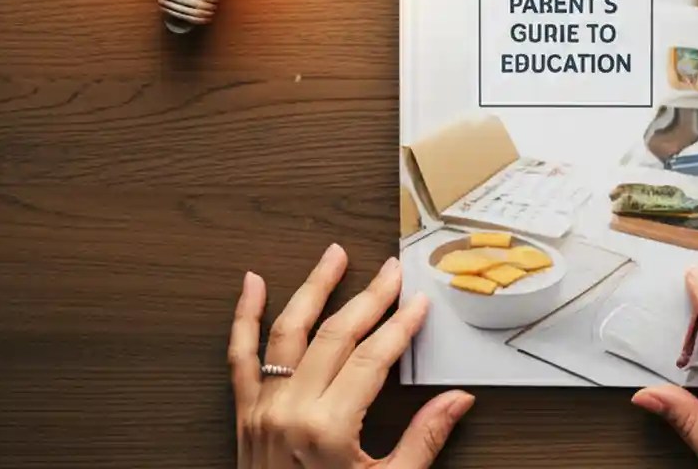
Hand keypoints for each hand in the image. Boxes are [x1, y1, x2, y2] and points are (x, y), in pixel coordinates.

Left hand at [229, 244, 474, 467]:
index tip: (419, 304)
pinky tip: (251, 284)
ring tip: (334, 256)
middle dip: (369, 297)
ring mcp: (263, 409)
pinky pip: (239, 356)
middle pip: (336, 334)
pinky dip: (243, 317)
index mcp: (328, 429)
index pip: (372, 358)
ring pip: (287, 331)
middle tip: (392, 270)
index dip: (400, 327)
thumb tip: (458, 400)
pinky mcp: (244, 415)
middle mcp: (291, 411)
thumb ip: (423, 440)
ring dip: (313, 288)